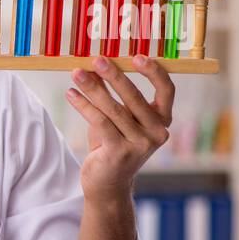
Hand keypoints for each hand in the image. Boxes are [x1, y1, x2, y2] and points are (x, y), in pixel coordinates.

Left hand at [64, 54, 174, 200]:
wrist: (108, 183)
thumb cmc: (113, 145)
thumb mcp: (117, 119)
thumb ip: (113, 96)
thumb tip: (96, 68)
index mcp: (162, 120)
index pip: (167, 90)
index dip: (154, 72)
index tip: (137, 56)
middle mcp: (157, 132)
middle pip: (135, 97)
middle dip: (114, 75)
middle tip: (97, 60)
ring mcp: (140, 145)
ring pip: (113, 109)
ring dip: (93, 88)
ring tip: (77, 73)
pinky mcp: (119, 153)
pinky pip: (99, 122)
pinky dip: (84, 106)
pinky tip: (71, 94)